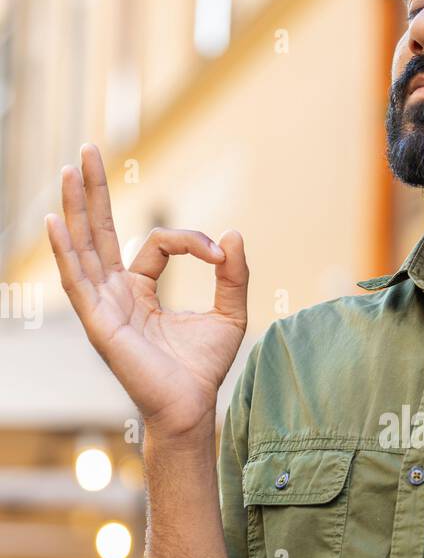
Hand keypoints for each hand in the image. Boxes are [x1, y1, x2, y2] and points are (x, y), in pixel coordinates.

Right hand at [46, 144, 248, 439]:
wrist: (192, 408)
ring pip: (85, 248)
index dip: (191, 239)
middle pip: (100, 232)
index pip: (157, 243)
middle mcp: (116, 294)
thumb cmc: (204, 369)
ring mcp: (103, 307)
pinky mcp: (98, 324)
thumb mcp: (229, 313)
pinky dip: (66, 251)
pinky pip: (77, 281)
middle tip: (87, 150)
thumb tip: (233, 233)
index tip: (219, 253)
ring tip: (68, 170)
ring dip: (76, 208)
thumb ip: (233, 275)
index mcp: (140, 291)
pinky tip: (56, 222)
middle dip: (94, 191)